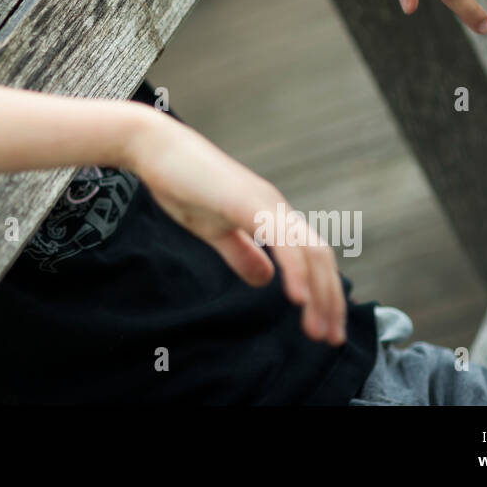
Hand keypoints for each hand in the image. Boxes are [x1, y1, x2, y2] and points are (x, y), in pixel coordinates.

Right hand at [123, 111, 346, 345]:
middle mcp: (276, 207)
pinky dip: (295, 271)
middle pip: (320, 257)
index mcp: (271, 214)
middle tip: (331, 338)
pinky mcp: (248, 202)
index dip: (323, 291)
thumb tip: (265, 280)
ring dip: (319, 293)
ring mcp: (265, 203)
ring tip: (318, 329)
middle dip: (330, 300)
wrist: (154, 148)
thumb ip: (240, 253)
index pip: (311, 256)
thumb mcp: (213, 230)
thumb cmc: (180, 184)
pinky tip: (298, 298)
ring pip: (309, 252)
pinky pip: (281, 240)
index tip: (324, 326)